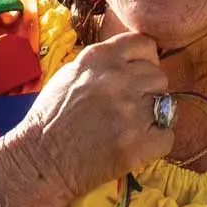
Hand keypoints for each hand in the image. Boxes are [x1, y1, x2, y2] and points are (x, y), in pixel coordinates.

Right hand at [0, 31, 173, 206]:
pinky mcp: (139, 143)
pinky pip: (168, 135)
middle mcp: (118, 79)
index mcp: (99, 58)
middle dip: (148, 92)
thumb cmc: (50, 120)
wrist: (38, 162)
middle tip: (128, 110)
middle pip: (159, 76)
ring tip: (129, 128)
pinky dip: (156, 143)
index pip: (144, 44)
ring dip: (153, 116)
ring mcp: (131, 111)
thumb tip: (136, 60)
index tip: (138, 75)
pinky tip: (135, 146)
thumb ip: (104, 63)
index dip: (146, 60)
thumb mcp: (70, 75)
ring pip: (167, 104)